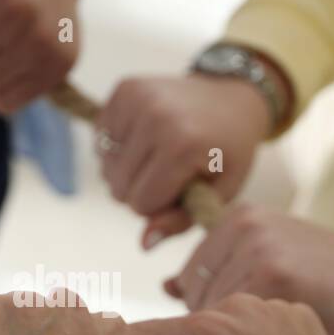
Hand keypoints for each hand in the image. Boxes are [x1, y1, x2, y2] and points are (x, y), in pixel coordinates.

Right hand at [96, 74, 275, 247]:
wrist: (232, 98)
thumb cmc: (227, 152)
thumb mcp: (219, 193)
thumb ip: (180, 221)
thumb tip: (143, 245)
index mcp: (183, 144)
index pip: (140, 204)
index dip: (159, 207)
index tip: (181, 191)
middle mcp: (155, 115)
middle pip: (119, 188)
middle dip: (141, 191)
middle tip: (170, 174)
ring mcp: (136, 98)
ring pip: (106, 168)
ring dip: (128, 171)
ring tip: (158, 157)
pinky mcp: (123, 89)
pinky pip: (101, 141)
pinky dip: (119, 149)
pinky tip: (145, 141)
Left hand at [167, 205, 333, 334]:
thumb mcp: (274, 261)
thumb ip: (223, 269)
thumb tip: (166, 286)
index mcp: (239, 216)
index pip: (188, 279)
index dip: (213, 314)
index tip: (251, 324)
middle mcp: (243, 225)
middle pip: (194, 298)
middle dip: (220, 328)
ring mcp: (257, 249)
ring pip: (210, 317)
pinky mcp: (274, 278)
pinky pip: (234, 328)